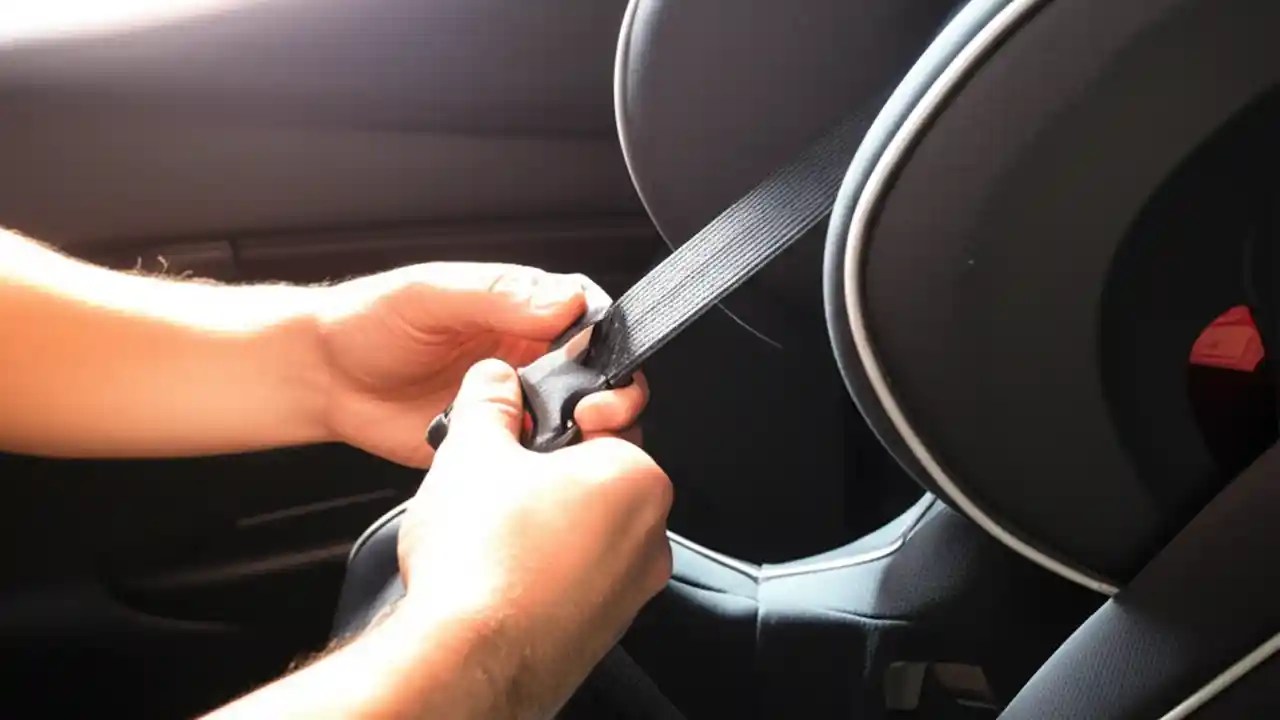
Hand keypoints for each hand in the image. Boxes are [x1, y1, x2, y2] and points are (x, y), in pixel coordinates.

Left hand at [314, 263, 645, 466]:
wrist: (326, 382)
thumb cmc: (369, 324)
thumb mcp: (432, 295)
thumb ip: (497, 295)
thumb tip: (562, 301)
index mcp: (521, 307)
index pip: (588, 313)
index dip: (605, 333)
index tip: (598, 353)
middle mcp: (527, 353)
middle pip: (598, 370)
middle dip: (612, 389)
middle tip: (598, 407)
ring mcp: (517, 401)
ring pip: (579, 416)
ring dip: (586, 428)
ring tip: (574, 435)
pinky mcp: (498, 443)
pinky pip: (539, 456)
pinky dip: (548, 464)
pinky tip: (537, 463)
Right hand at [396, 359, 672, 717]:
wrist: (463, 661)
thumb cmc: (481, 563)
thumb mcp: (473, 451)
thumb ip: (489, 401)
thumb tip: (494, 379)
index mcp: (639, 480)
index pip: (610, 422)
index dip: (558, 416)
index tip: (524, 424)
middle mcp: (650, 539)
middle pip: (596, 481)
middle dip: (548, 474)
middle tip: (497, 480)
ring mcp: (628, 593)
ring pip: (585, 534)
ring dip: (543, 524)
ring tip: (490, 532)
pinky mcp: (600, 632)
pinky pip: (574, 582)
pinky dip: (541, 572)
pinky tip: (497, 575)